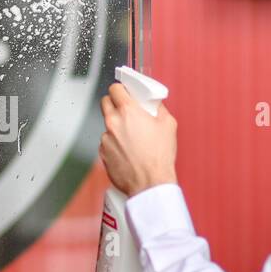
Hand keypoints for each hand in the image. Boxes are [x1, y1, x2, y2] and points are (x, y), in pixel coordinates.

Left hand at [99, 82, 177, 196]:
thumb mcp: (168, 124)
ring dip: (116, 126)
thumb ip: (158, 108)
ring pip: (107, 124)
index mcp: (128, 112)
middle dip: (114, 103)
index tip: (124, 92)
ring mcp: (106, 138)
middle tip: (126, 110)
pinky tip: (128, 150)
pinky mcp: (103, 153)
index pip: (115, 89)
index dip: (120, 89)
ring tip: (132, 138)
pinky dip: (115, 143)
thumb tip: (154, 104)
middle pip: (105, 102)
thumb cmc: (159, 157)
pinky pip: (106, 142)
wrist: (150, 182)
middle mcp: (113, 123)